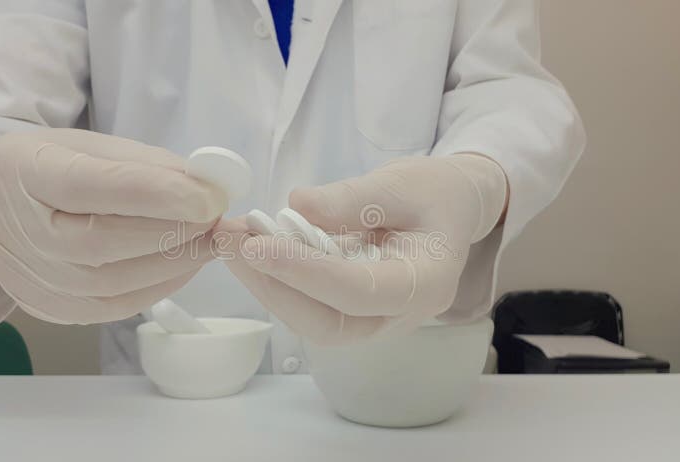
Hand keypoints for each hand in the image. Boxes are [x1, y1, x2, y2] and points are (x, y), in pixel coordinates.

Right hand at [0, 129, 226, 323]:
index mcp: (18, 169)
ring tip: (208, 239)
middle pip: (100, 242)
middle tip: (216, 216)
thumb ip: (147, 164)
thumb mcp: (93, 145)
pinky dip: (159, 285)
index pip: (85, 185)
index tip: (208, 197)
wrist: (5, 204)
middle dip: (172, 230)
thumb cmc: (56, 166)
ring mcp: (28, 276)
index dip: (153, 194)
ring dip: (174, 262)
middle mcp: (14, 229)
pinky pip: (114, 307)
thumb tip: (208, 188)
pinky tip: (184, 263)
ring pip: (110, 283)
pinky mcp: (49, 307)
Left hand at [221, 154, 506, 344]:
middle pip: (327, 324)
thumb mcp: (401, 183)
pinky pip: (309, 304)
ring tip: (230, 238)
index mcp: (424, 285)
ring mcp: (373, 318)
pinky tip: (249, 244)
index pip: (359, 292)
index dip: (305, 273)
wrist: (449, 207)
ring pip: (312, 319)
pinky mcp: (350, 309)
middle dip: (273, 287)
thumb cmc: (434, 192)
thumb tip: (296, 205)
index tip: (257, 246)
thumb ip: (351, 198)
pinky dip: (276, 276)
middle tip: (231, 242)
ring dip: (266, 282)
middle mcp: (398, 315)